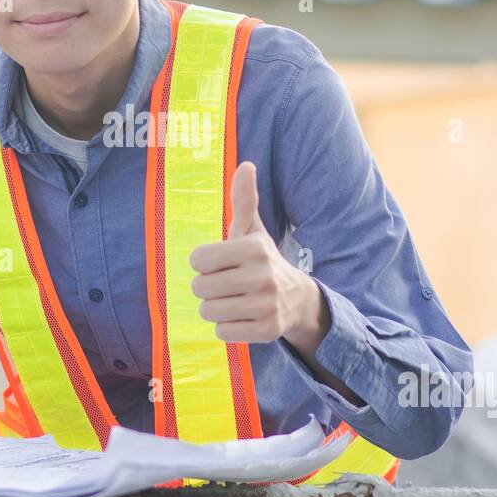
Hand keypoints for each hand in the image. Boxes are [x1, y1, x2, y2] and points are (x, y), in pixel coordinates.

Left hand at [188, 160, 326, 345]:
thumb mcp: (253, 230)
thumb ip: (243, 199)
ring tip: (233, 300)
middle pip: (200, 288)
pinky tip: (241, 317)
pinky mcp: (266, 331)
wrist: (297, 299)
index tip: (219, 263)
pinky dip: (226, 327)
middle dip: (207, 287)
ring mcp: (266, 306)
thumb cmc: (262, 260)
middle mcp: (263, 276)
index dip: (203, 263)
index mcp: (255, 248)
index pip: (199, 259)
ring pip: (209, 312)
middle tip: (225, 284)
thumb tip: (245, 164)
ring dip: (214, 308)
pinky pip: (222, 333)